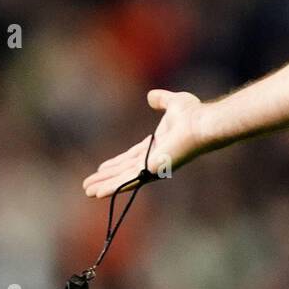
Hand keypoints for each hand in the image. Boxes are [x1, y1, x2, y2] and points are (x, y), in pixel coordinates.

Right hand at [82, 90, 210, 197]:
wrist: (202, 123)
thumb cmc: (193, 115)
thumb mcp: (173, 103)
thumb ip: (162, 100)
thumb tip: (151, 96)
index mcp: (157, 146)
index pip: (133, 157)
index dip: (116, 163)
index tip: (101, 167)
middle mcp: (154, 159)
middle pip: (125, 170)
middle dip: (107, 177)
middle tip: (89, 185)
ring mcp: (153, 166)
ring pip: (123, 178)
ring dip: (105, 185)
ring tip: (87, 191)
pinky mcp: (152, 170)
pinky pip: (127, 180)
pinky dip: (112, 186)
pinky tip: (98, 193)